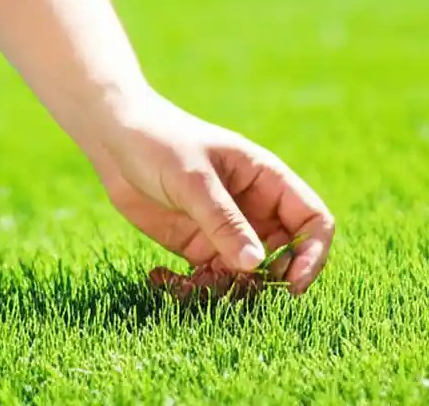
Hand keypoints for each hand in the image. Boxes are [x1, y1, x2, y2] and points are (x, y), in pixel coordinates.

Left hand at [91, 90, 334, 294]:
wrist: (114, 140)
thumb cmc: (160, 142)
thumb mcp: (193, 180)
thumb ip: (223, 221)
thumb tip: (257, 265)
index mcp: (268, 180)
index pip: (313, 220)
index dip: (312, 254)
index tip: (292, 283)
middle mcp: (254, 208)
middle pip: (286, 257)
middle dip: (265, 281)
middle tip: (232, 288)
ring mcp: (227, 230)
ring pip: (248, 276)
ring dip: (225, 289)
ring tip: (188, 283)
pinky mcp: (198, 246)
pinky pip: (212, 279)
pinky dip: (194, 289)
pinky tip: (161, 278)